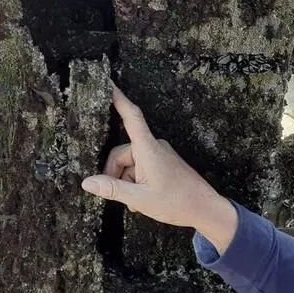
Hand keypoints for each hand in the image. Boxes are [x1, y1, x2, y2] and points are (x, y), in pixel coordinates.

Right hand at [81, 84, 237, 249]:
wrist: (205, 209)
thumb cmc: (177, 202)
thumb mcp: (139, 199)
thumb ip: (112, 189)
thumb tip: (88, 182)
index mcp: (148, 149)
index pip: (131, 117)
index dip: (118, 99)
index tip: (108, 83)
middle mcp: (154, 147)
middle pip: (121, 153)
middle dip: (115, 175)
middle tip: (121, 197)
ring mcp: (159, 154)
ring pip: (129, 164)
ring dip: (127, 182)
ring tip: (136, 202)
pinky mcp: (163, 162)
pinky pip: (140, 168)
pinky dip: (136, 182)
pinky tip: (141, 200)